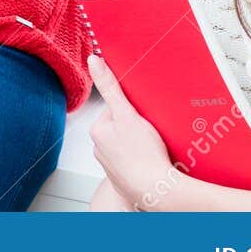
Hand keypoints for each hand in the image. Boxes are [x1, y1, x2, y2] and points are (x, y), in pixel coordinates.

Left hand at [86, 54, 178, 209]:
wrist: (157, 190)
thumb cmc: (143, 154)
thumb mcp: (127, 113)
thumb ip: (110, 87)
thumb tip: (93, 61)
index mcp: (97, 131)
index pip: (114, 109)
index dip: (131, 109)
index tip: (143, 116)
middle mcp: (99, 149)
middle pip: (121, 127)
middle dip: (136, 128)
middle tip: (151, 134)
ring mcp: (111, 166)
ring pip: (128, 146)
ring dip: (140, 145)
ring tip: (154, 149)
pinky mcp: (124, 179)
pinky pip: (134, 163)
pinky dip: (143, 161)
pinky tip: (153, 162)